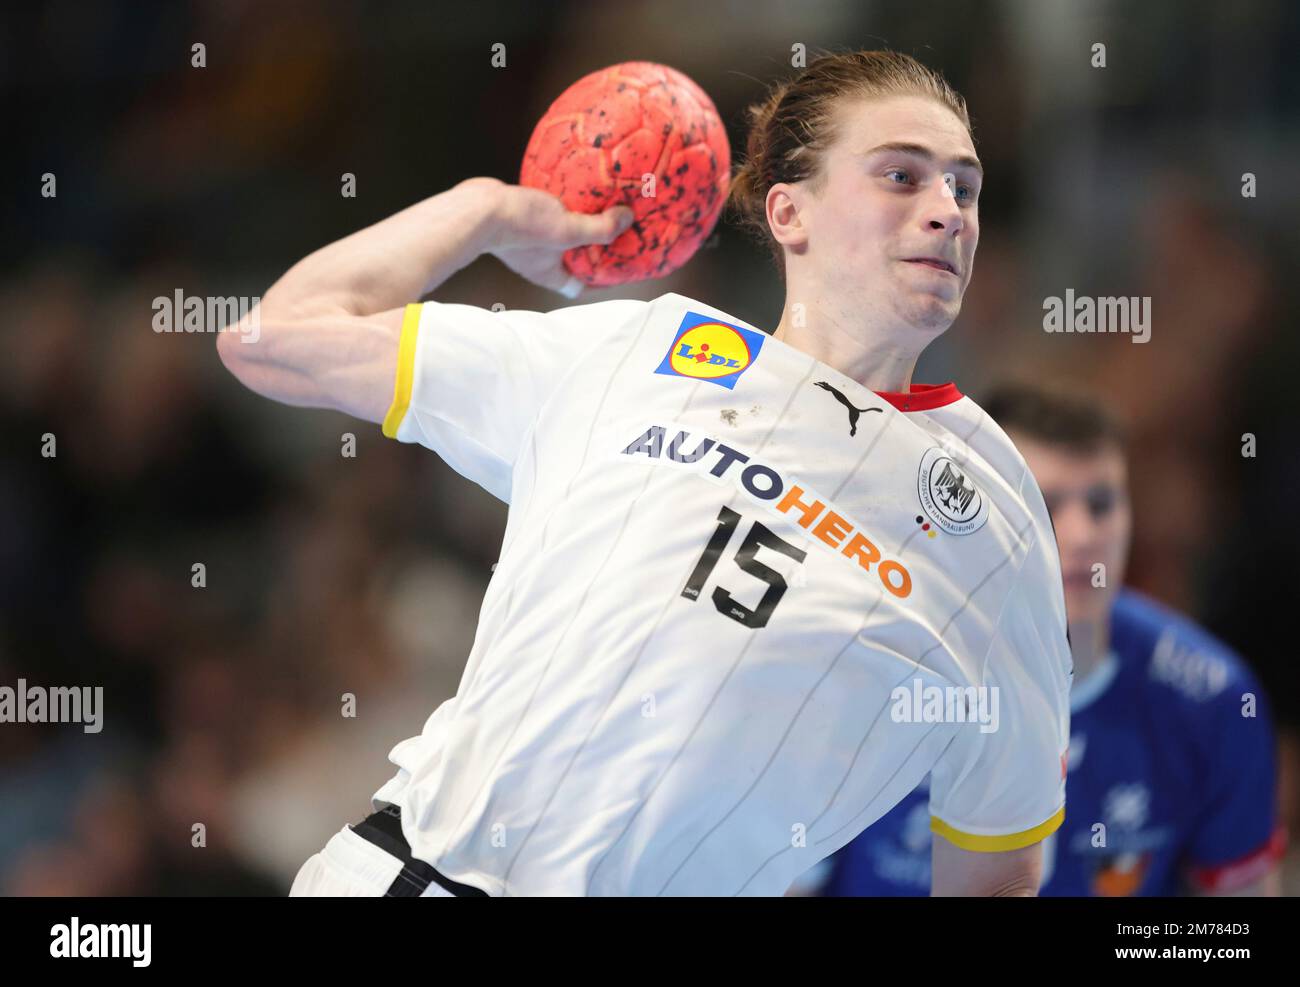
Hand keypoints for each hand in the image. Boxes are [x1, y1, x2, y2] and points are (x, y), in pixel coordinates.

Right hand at [469, 178, 634, 296]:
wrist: (478, 209)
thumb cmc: (520, 228)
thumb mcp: (568, 229)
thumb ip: (600, 228)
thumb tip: (627, 219)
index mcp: (551, 274)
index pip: (581, 286)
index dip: (601, 280)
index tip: (618, 266)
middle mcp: (540, 262)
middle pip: (574, 260)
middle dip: (594, 249)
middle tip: (616, 232)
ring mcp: (530, 242)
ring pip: (561, 237)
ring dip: (579, 225)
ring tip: (601, 209)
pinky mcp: (522, 220)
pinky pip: (548, 216)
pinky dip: (562, 207)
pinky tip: (575, 191)